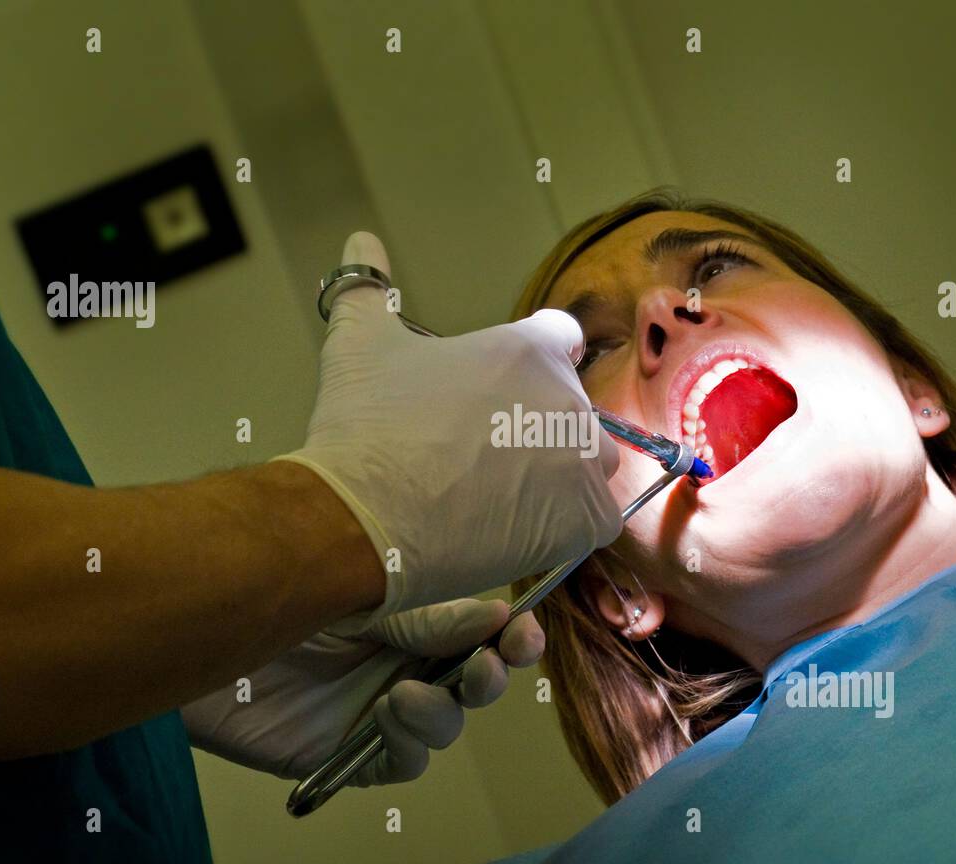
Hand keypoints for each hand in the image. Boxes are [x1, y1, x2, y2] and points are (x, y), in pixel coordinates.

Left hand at [180, 598, 544, 784]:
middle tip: (486, 668)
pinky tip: (387, 715)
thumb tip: (493, 618)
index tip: (524, 632)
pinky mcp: (351, 749)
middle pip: (474, 680)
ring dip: (442, 711)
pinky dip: (408, 742)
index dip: (511, 635)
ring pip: (445, 724)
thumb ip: (426, 613)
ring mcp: (378, 705)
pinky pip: (404, 761)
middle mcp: (403, 659)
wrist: (200, 630)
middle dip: (491, 676)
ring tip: (407, 693)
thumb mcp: (360, 588)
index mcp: (412, 614)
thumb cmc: (272, 590)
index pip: (480, 629)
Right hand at [275, 232, 622, 632]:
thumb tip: (361, 241)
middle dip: (537, 427)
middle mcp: (569, 400)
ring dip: (558, 477)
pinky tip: (522, 530)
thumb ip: (368, 288)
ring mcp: (582, 462)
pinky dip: (567, 526)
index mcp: (529, 349)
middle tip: (482, 455)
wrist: (365, 518)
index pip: (560, 338)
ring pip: (589, 464)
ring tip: (501, 497)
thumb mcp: (359, 343)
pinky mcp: (585, 520)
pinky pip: (595, 520)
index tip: (507, 388)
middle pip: (572, 408)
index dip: (536, 360)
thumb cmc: (367, 428)